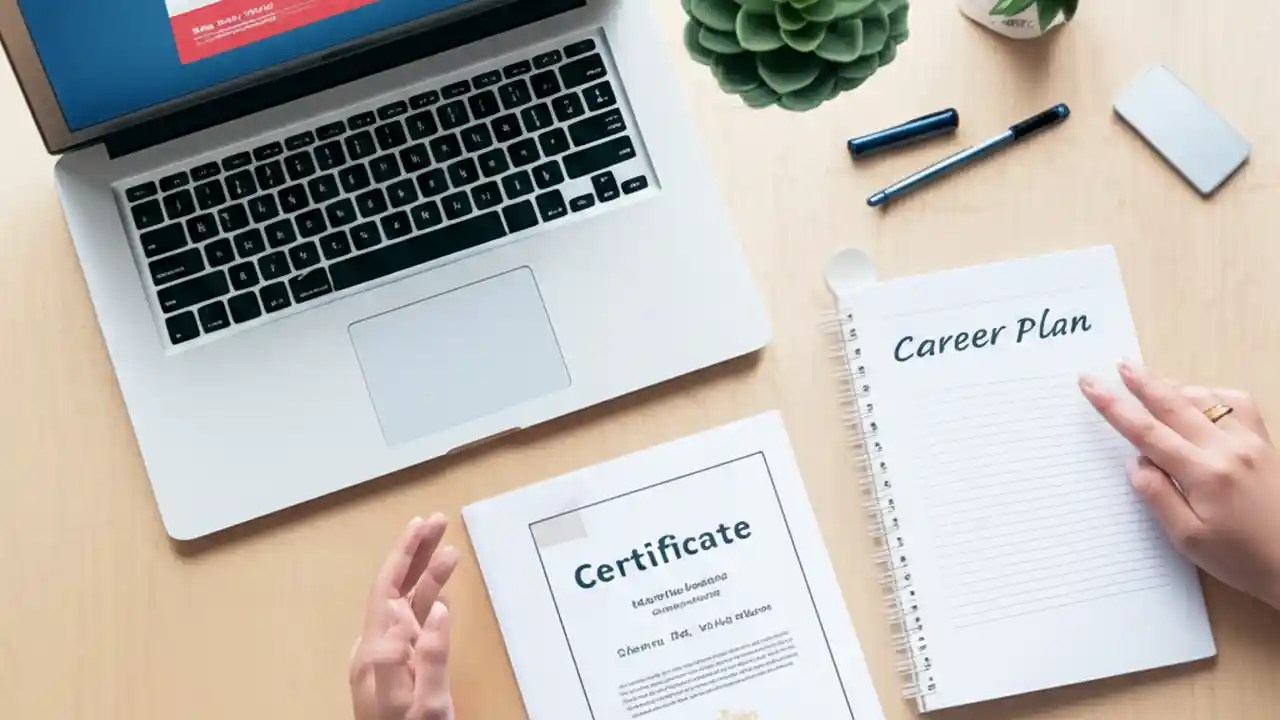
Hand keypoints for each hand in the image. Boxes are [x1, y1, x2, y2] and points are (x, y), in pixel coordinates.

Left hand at [350, 515, 460, 719]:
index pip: (388, 588)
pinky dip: (428, 602)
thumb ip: (431, 655)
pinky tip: (441, 593)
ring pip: (406, 605)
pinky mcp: (398, 670)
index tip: (425, 525)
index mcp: (376, 651)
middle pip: (393, 588)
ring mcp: (386, 660)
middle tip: (438, 522)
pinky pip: (412, 626)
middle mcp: (375, 650)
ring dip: (426, 576)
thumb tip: (436, 608)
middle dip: (414, 553)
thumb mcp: (428, 703)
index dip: (405, 553)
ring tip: (450, 550)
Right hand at [1080, 362, 1279, 608]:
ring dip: (1174, 386)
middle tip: (1118, 364)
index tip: (1092, 385)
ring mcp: (1251, 442)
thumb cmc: (1241, 558)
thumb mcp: (1188, 539)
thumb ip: (1158, 496)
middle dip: (1141, 382)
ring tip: (1150, 381)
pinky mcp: (1265, 442)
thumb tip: (1138, 462)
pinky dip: (1211, 394)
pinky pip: (1236, 403)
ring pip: (1206, 398)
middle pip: (1175, 404)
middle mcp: (1228, 449)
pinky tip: (1198, 400)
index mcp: (1204, 475)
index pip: (1147, 432)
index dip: (1115, 406)